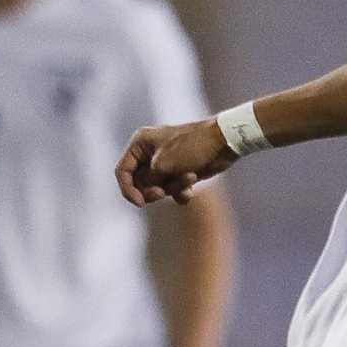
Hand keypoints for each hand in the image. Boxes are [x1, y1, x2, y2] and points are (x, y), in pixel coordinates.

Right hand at [116, 119, 234, 207]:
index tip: (140, 204)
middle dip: (153, 191)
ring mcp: (164, 164)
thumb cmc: (192, 147)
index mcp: (140, 143)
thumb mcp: (163, 165)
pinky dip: (181, 192)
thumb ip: (148, 181)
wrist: (223, 143)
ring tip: (189, 177)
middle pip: (139, 183)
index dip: (128, 190)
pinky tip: (192, 186)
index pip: (122, 171)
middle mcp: (149, 153)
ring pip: (158, 188)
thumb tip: (144, 193)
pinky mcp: (178, 173)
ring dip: (172, 188)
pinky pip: (172, 191)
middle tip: (163, 193)